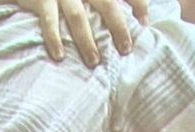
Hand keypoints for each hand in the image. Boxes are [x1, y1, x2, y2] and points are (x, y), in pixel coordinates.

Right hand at [15, 0, 151, 66]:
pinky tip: (59, 56)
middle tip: (126, 49)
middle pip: (106, 4)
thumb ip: (101, 2)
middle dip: (118, 27)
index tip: (145, 22)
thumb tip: (134, 19)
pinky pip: (49, 20)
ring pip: (78, 17)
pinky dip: (54, 38)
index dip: (138, 3)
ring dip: (87, 40)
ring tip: (94, 62)